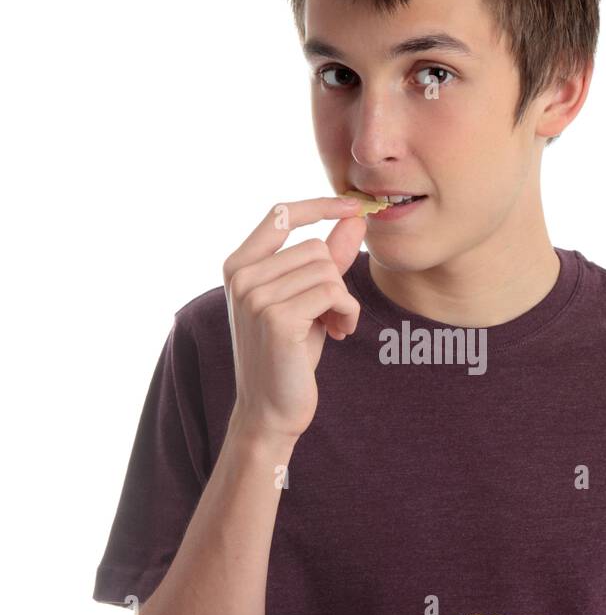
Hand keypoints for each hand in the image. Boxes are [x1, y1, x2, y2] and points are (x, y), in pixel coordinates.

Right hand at [223, 196, 365, 446]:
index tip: (356, 206)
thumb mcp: (306, 299)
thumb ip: (327, 258)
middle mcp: (241, 276)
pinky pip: (333, 292)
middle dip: (335, 279)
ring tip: (333, 327)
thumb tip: (355, 218)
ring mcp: (255, 296)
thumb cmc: (289, 355)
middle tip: (332, 314)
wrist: (270, 410)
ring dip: (343, 300)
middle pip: (315, 248)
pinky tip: (338, 334)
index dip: (321, 204)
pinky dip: (347, 312)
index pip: (281, 213)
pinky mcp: (277, 317)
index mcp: (239, 265)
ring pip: (327, 270)